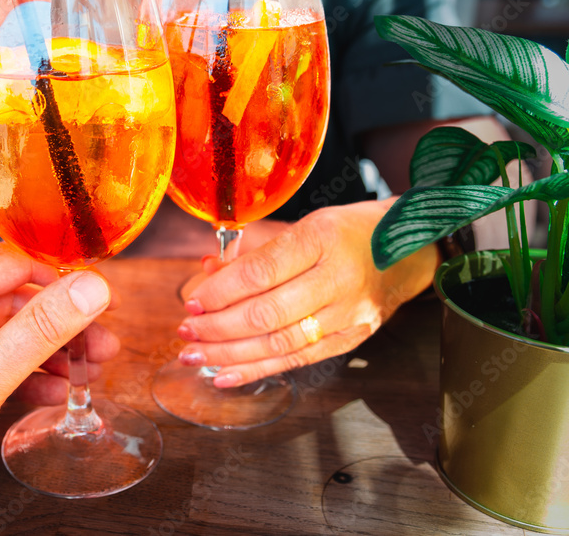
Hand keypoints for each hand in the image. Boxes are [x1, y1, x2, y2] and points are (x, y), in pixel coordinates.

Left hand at [0, 243, 113, 506]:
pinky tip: (46, 391)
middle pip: (9, 298)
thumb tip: (90, 290)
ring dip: (41, 353)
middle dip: (58, 328)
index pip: (14, 264)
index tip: (98, 305)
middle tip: (98, 348)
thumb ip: (43, 328)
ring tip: (82, 375)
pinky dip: (11, 369)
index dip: (62, 286)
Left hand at [175, 200, 438, 387]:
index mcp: (322, 239)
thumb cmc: (350, 231)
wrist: (412, 249)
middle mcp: (338, 279)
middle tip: (186, 330)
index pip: (261, 272)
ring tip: (194, 355)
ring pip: (279, 343)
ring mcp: (349, 315)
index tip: (193, 300)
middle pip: (267, 313)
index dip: (221, 291)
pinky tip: (224, 375)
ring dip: (229, 354)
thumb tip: (208, 272)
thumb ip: (257, 251)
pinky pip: (297, 360)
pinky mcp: (352, 339)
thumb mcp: (305, 224)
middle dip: (218, 327)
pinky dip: (256, 370)